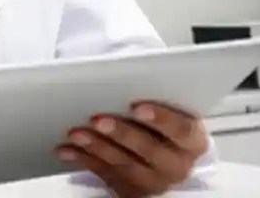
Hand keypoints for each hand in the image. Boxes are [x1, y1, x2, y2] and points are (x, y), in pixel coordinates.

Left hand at [56, 102, 208, 196]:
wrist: (157, 142)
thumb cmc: (157, 115)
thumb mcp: (163, 104)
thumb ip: (151, 94)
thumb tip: (122, 74)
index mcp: (193, 141)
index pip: (182, 130)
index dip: (161, 119)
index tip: (136, 107)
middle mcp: (178, 165)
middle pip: (151, 151)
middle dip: (122, 134)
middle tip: (97, 119)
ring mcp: (154, 181)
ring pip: (125, 165)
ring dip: (97, 147)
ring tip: (75, 132)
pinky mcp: (131, 190)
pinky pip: (105, 175)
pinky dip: (83, 160)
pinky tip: (66, 149)